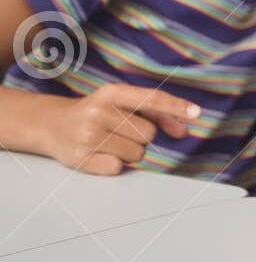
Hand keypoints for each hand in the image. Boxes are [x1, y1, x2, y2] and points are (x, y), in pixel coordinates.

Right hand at [43, 84, 201, 175]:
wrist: (51, 124)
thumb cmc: (97, 113)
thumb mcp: (121, 104)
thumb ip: (155, 113)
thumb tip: (184, 130)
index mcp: (111, 93)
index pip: (150, 98)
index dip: (175, 106)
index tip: (197, 113)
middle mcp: (98, 112)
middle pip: (148, 134)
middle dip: (142, 137)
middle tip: (121, 132)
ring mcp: (88, 136)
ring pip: (136, 154)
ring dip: (129, 152)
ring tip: (109, 142)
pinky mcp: (81, 159)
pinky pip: (118, 168)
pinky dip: (115, 164)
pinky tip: (99, 154)